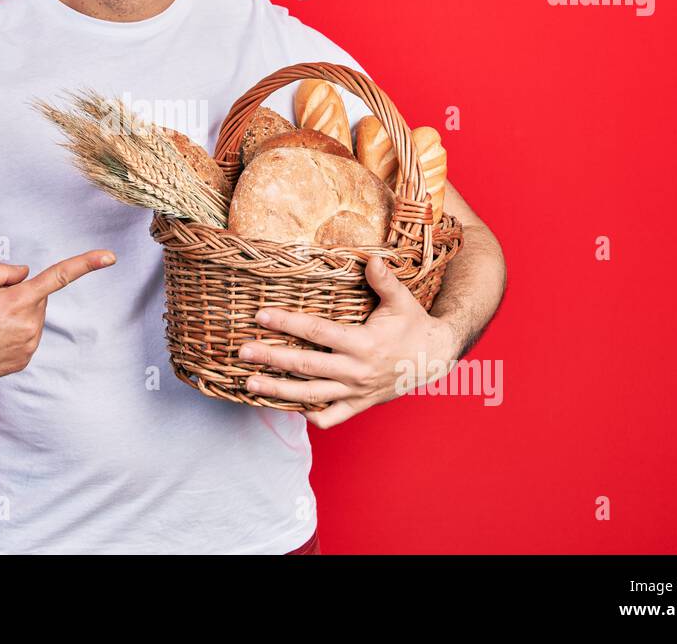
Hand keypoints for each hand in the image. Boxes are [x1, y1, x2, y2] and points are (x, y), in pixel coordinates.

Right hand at [0, 249, 116, 385]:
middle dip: (21, 295)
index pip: (59, 276)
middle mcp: (29, 325)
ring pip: (33, 318)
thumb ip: (5, 270)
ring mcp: (28, 346)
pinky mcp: (24, 361)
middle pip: (38, 298)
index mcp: (17, 301)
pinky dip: (14, 333)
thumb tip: (26, 274)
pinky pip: (27, 337)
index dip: (86, 264)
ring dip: (17, 315)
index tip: (109, 257)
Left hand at [237, 256, 459, 428]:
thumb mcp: (403, 300)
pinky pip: (330, 417)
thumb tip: (371, 259)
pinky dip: (308, 415)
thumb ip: (385, 281)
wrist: (434, 358)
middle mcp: (356, 371)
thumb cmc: (414, 325)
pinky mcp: (359, 405)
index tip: (261, 316)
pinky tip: (286, 405)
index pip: (317, 332)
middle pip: (306, 367)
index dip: (288, 324)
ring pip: (311, 396)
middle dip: (272, 359)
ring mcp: (356, 391)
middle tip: (242, 352)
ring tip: (248, 384)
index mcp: (363, 344)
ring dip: (277, 391)